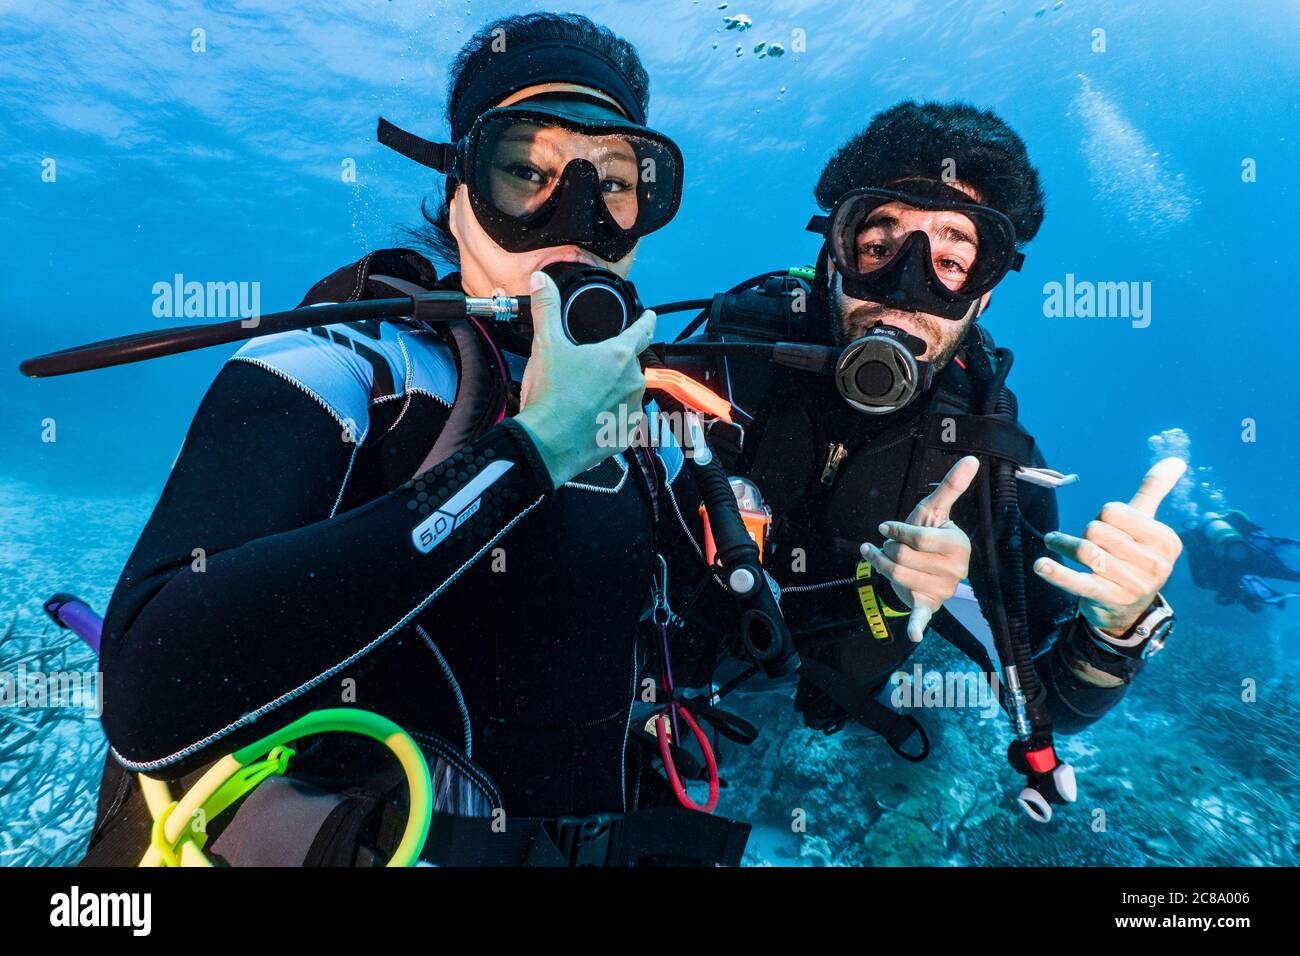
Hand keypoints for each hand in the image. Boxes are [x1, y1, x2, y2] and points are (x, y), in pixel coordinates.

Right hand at [513, 270, 655, 487]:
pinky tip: (587, 418)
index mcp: (618, 356)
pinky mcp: (624, 436)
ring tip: (581, 397)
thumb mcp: (545, 344)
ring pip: (625, 394)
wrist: (546, 443)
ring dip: (610, 392)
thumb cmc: (550, 396)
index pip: (641, 331)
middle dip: (610, 366)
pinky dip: (608, 418)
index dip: (646, 321)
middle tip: (584, 372)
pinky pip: (620, 422)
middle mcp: (632, 382)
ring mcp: (631, 411)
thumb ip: (546, 308)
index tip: (650, 317)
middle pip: (627, 366)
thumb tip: (541, 281)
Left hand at [860, 455, 979, 642]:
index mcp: (958, 545)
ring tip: (879, 557)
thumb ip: (951, 486)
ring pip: (896, 575)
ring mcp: (942, 590)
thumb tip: (971, 458)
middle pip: (902, 557)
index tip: (885, 526)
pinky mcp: (928, 606)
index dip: (896, 530)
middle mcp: (955, 571)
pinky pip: (922, 616)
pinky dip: (917, 626)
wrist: (924, 568)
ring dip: (880, 564)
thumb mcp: (935, 510)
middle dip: (888, 547)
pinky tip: (913, 635)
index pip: (917, 537)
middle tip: (891, 545)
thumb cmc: (929, 535)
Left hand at [1034, 457, 1185, 635]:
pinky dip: (1057, 573)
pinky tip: (1041, 565)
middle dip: (1087, 531)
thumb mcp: (1147, 523)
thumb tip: (1176, 460)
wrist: (1129, 609)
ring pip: (1085, 551)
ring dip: (1063, 543)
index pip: (1115, 511)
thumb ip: (1154, 491)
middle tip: (1089, 541)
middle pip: (1097, 530)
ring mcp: (1132, 584)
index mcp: (1167, 541)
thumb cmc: (1135, 555)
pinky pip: (1077, 582)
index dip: (1105, 515)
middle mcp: (1155, 564)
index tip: (1110, 527)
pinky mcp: (1108, 599)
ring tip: (1053, 541)